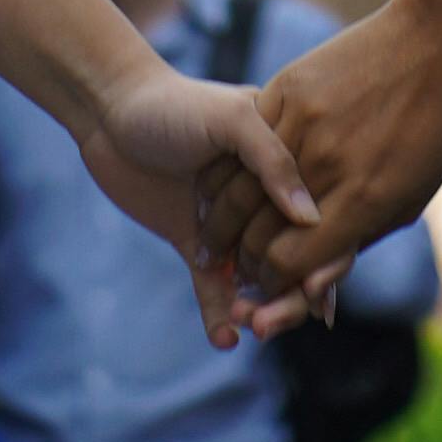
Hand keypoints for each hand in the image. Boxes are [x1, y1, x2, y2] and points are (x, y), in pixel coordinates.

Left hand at [80, 61, 314, 344]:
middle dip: (291, 300)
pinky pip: (215, 291)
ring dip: (260, 312)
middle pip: (298, 260)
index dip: (330, 258)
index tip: (318, 292)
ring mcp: (233, 227)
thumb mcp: (231, 116)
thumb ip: (272, 159)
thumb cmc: (175, 103)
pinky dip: (221, 318)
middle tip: (268, 324)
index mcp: (291, 163)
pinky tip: (224, 338)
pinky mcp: (197, 247)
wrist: (111, 112)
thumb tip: (311, 219)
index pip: (325, 219)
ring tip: (244, 327)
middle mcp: (268, 200)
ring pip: (260, 283)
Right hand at [202, 0, 441, 319]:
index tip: (266, 291)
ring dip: (224, 224)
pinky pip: (247, 139)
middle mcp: (328, 166)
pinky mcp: (289, 86)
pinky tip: (227, 186)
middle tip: (237, 272)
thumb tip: (311, 290)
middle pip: (261, 235)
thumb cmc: (438, 129)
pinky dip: (231, 170)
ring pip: (241, 189)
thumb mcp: (408, 200)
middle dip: (244, 264)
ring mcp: (304, 122)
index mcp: (364, 201)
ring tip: (216, 239)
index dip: (273, 286)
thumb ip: (355, 242)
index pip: (293, 264)